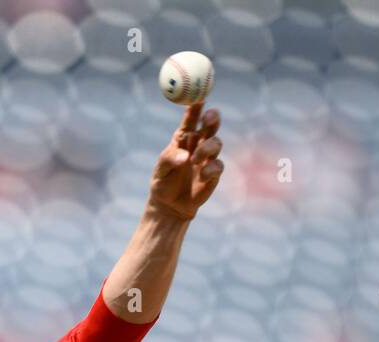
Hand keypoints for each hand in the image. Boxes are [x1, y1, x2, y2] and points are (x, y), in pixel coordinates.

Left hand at [145, 104, 223, 222]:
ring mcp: (207, 158)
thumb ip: (170, 160)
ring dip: (207, 148)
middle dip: (212, 118)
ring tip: (195, 159)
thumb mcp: (160, 171)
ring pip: (216, 143)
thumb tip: (185, 156)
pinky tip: (201, 176)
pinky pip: (218, 165)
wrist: (170, 206)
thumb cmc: (162, 183)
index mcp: (183, 138)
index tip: (199, 97)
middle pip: (210, 125)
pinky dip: (211, 169)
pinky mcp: (213, 174)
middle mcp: (197, 144)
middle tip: (209, 118)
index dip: (196, 106)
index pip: (191, 118)